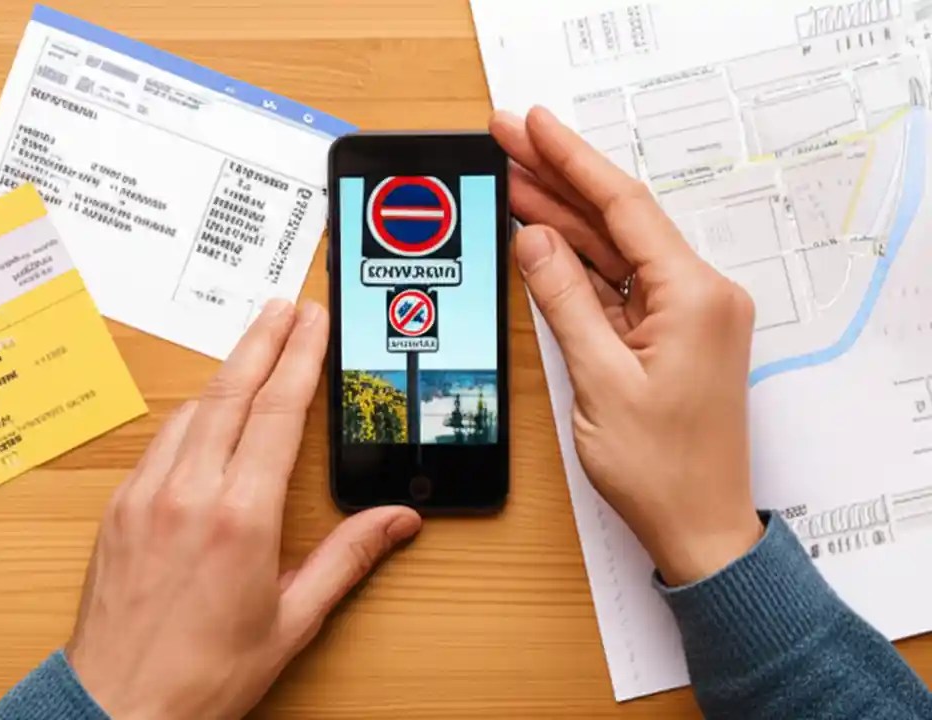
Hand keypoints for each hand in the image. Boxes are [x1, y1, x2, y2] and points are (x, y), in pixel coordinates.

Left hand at [66, 300, 421, 718]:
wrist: (118, 706)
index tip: (312, 322)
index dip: (299, 358)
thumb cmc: (204, 675)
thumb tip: (396, 520)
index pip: (277, 413)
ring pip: (193, 411)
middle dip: (262, 341)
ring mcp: (147, 495)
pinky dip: (192, 414)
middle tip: (285, 307)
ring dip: (227, 372)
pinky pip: (162, 441)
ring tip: (254, 347)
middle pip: (231, 392)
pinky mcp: (119, 508)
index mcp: (240, 517)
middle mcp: (189, 493)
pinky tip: (208, 409)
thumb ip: (346, 559)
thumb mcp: (291, 621)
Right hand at [490, 107, 762, 585]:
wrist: (698, 526)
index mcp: (694, 295)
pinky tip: (541, 237)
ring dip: (562, 217)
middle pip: (616, 219)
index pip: (622, 206)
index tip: (531, 125)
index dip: (571, 159)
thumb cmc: (661, 469)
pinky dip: (577, 263)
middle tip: (505, 140)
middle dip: (558, 178)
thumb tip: (534, 238)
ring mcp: (684, 314)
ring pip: (613, 250)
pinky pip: (617, 284)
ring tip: (510, 178)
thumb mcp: (600, 379)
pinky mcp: (669, 335)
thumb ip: (564, 300)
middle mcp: (698, 294)